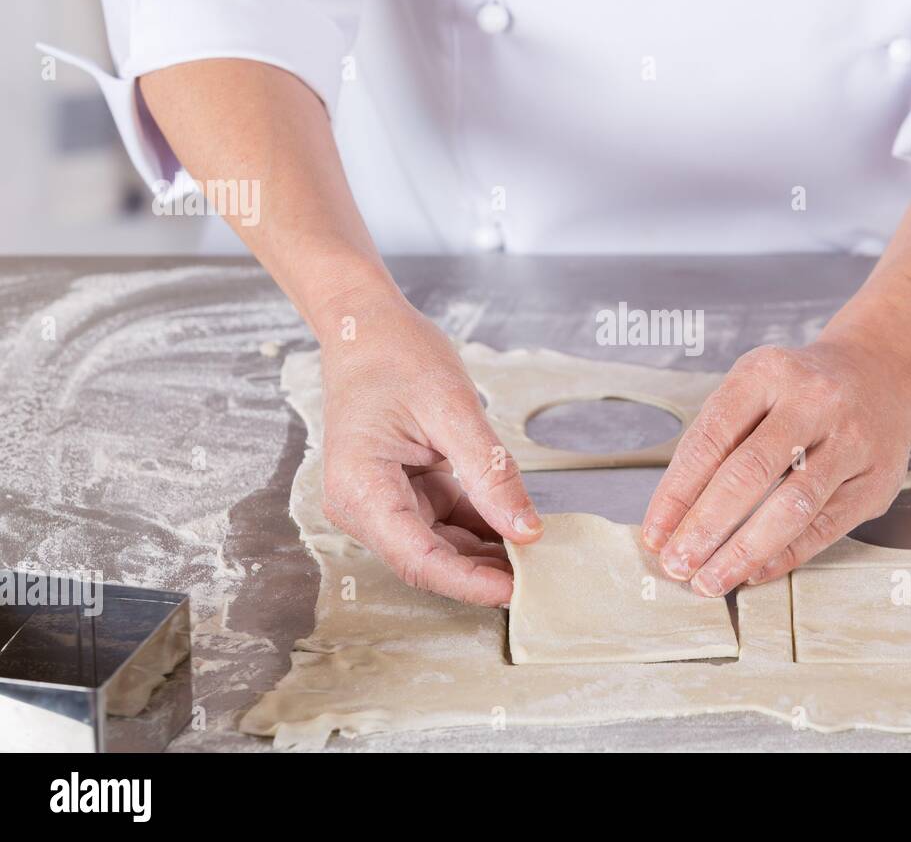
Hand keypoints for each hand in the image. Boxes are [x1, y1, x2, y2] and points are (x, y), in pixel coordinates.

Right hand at [318, 294, 541, 605]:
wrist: (366, 327)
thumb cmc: (395, 356)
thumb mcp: (453, 408)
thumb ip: (490, 472)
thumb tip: (526, 529)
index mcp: (361, 488)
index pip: (418, 557)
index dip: (468, 582)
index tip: (515, 590)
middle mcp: (363, 505)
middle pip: (429, 560)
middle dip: (484, 571)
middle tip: (542, 575)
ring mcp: (381, 501)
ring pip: (440, 546)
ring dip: (486, 552)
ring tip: (537, 553)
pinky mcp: (401, 492)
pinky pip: (444, 522)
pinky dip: (480, 525)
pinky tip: (517, 526)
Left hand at [641, 337, 910, 595]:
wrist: (881, 371)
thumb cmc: (798, 391)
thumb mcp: (753, 389)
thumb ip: (716, 443)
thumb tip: (671, 520)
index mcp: (767, 373)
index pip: (711, 440)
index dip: (677, 494)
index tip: (655, 535)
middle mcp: (813, 401)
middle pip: (749, 473)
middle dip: (705, 527)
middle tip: (677, 564)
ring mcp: (851, 440)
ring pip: (792, 506)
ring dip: (744, 551)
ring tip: (710, 580)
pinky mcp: (876, 480)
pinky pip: (825, 527)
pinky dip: (785, 555)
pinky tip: (754, 573)